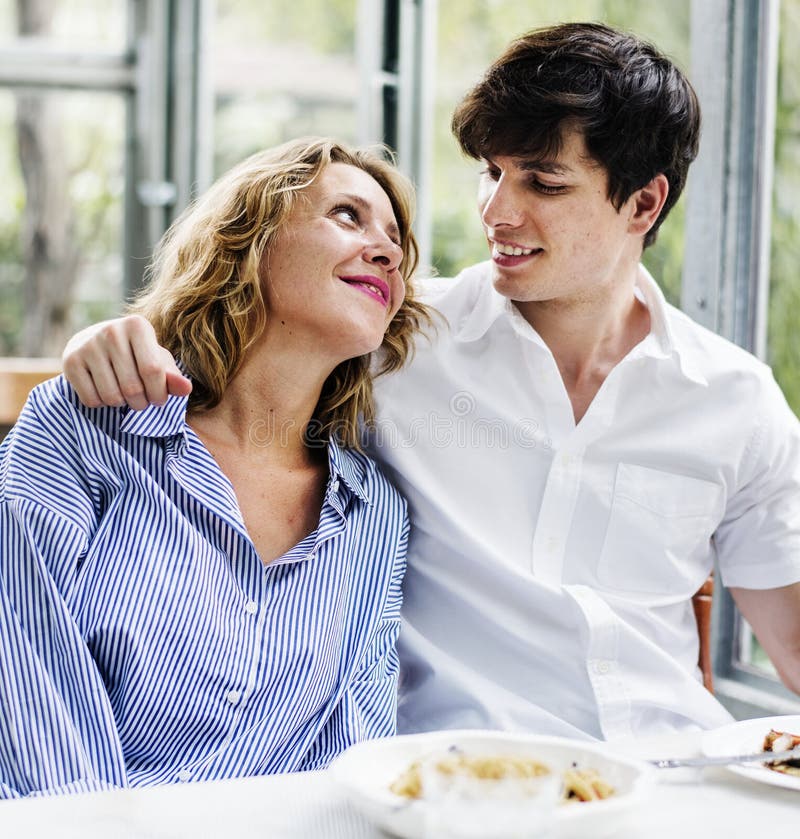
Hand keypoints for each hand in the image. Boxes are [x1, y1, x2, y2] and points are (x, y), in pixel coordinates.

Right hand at [62, 315, 191, 410]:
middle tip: (142, 401)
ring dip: (122, 405)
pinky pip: (91, 399)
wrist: (95, 342)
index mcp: (137, 326)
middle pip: (132, 388)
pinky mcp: (70, 361)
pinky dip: (102, 404)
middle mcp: (111, 331)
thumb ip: (173, 376)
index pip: (153, 371)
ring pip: (112, 397)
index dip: (159, 393)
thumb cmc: (136, 354)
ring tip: (125, 395)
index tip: (159, 399)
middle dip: (141, 403)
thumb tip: (186, 389)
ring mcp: (88, 345)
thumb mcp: (158, 360)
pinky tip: (105, 391)